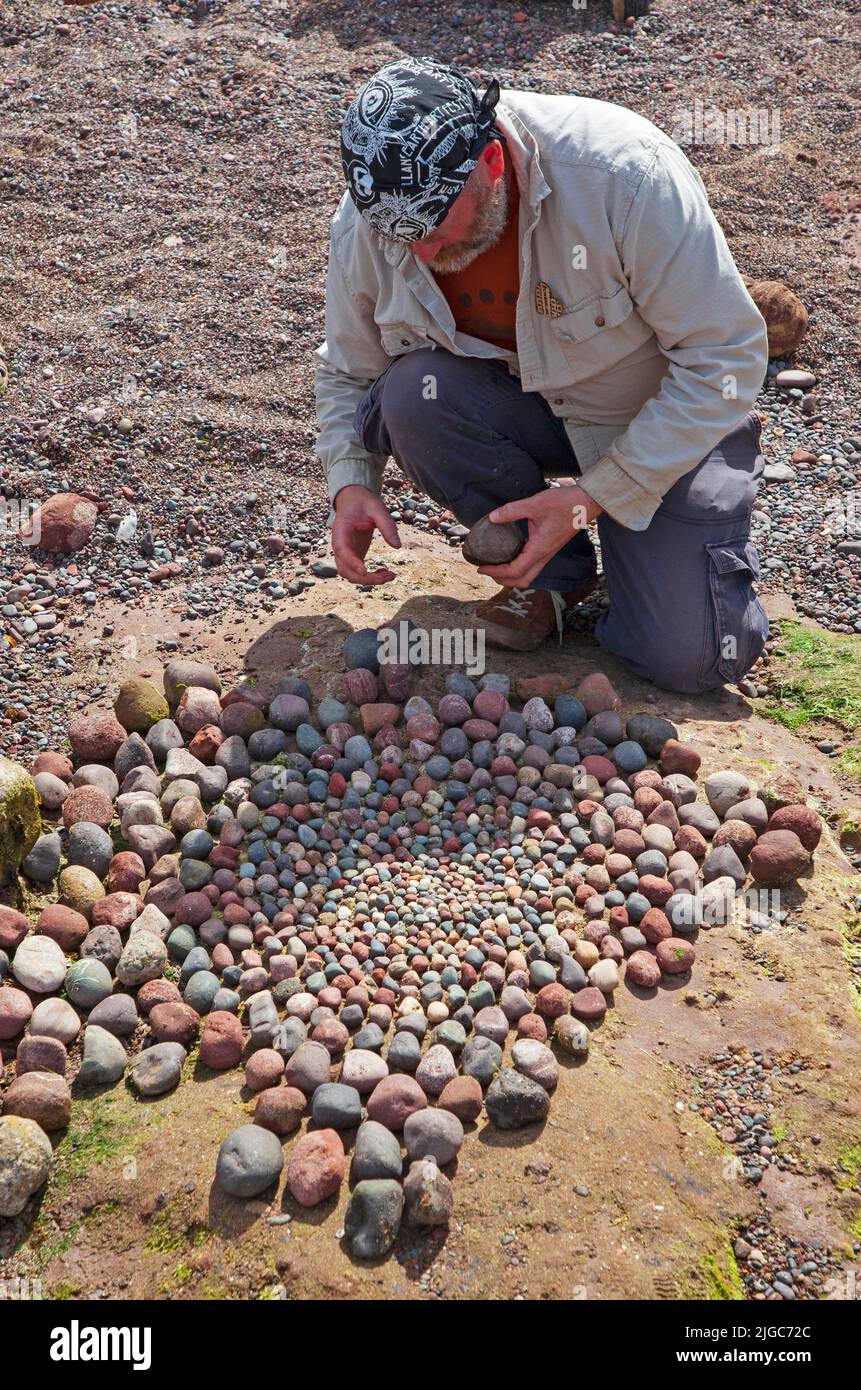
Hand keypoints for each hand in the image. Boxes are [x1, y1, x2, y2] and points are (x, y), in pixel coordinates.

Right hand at [331, 485, 400, 584]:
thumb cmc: (363, 502)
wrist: (353, 500)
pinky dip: (371, 577)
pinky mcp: (354, 556)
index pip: (342, 550)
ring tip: (390, 576)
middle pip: (345, 569)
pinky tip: (386, 573)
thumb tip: (397, 546)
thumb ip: (387, 525)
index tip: (364, 571)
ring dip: (368, 580)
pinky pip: (358, 573)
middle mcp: (340, 545)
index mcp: (341, 530)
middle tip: (386, 576)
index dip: (351, 562)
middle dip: (364, 578)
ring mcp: (346, 552)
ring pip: (350, 575)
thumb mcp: (377, 508)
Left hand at [476, 485, 602, 587]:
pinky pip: (533, 566)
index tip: (481, 568)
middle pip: (522, 581)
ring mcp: (548, 554)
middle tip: (486, 571)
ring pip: (529, 575)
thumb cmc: (565, 503)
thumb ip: (512, 510)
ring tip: (496, 566)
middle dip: (503, 580)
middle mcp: (544, 556)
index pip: (515, 570)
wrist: (587, 503)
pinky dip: (519, 567)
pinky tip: (511, 555)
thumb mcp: (535, 503)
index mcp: (539, 549)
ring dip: (512, 576)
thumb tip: (492, 517)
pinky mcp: (549, 548)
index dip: (496, 572)